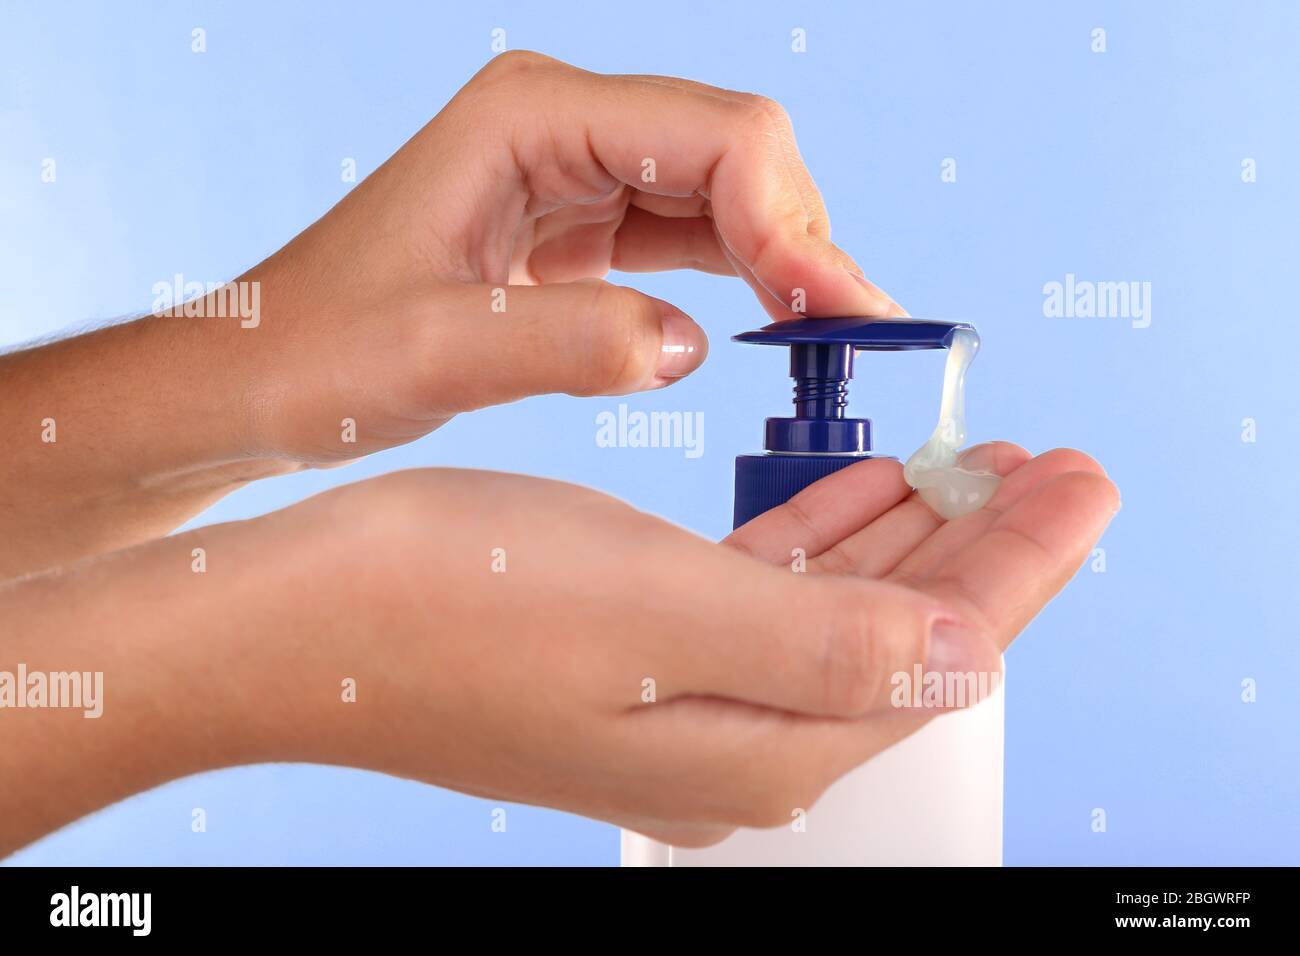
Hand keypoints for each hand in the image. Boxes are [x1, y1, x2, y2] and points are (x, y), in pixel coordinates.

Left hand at [0, 52, 903, 574]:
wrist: (261, 378)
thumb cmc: (318, 354)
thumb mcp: (434, 352)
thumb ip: (567, 342)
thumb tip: (692, 344)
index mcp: (530, 115)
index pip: (715, 131)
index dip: (790, 215)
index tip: (827, 310)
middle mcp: (563, 123)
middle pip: (738, 150)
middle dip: (804, 235)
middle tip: (852, 334)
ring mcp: (575, 170)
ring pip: (725, 191)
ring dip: (787, 255)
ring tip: (838, 333)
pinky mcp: (579, 226)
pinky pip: (690, 234)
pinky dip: (745, 273)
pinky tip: (780, 320)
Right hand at [0, 442, 1115, 853]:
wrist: (296, 617)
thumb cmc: (455, 603)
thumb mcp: (662, 613)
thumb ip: (829, 643)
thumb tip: (969, 658)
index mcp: (754, 747)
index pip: (939, 655)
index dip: (1023, 567)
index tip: (1084, 485)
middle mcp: (731, 741)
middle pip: (902, 637)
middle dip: (985, 549)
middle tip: (1051, 463)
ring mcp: (683, 699)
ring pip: (839, 610)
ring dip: (908, 536)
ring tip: (973, 465)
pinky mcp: (638, 651)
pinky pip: (765, 593)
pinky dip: (821, 536)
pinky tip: (860, 488)